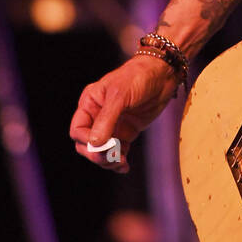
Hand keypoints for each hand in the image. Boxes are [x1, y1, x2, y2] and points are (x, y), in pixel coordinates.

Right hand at [69, 55, 180, 172]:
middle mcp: (98, 116)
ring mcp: (113, 125)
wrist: (163, 74)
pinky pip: (118, 150)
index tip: (103, 145)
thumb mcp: (120, 95)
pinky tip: (125, 166)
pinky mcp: (127, 131)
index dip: (86, 141)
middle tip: (112, 159)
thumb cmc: (138, 77)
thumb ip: (107, 119)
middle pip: (87, 144)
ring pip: (102, 150)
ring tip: (121, 164)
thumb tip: (94, 144)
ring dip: (108, 161)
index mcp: (90, 103)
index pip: (78, 130)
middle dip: (97, 155)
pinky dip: (119, 160)